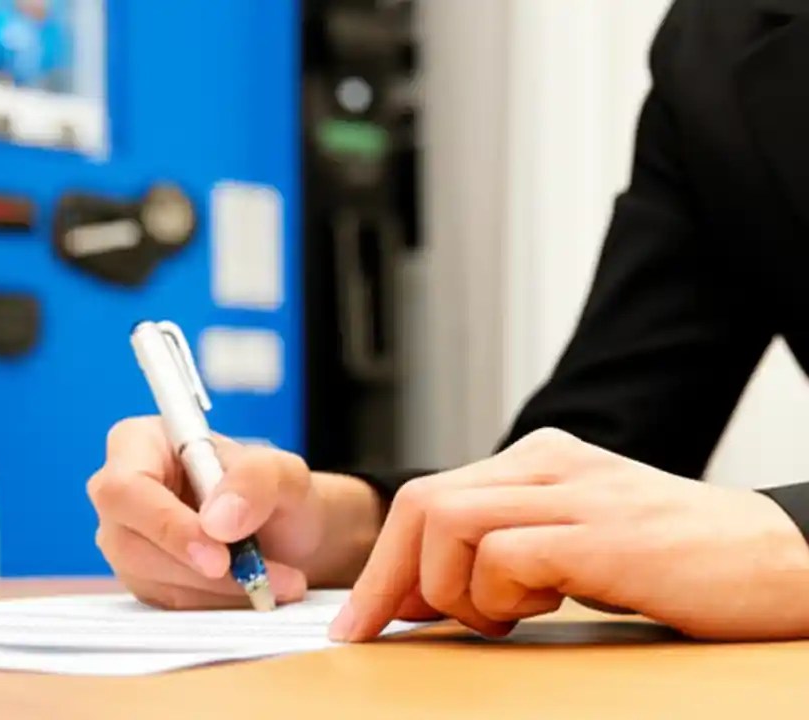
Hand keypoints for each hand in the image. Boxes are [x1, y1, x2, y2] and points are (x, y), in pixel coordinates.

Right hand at [88, 417, 385, 609]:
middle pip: (131, 543)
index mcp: (138, 444)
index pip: (125, 488)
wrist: (285, 532)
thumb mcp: (282, 471)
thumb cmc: (273, 490)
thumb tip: (217, 522)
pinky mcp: (143, 580)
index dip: (165, 525)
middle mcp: (121, 495)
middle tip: (258, 578)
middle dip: (198, 570)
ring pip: (151, 580)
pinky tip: (253, 591)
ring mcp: (126, 541)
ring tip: (278, 582)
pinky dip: (215, 605)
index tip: (218, 556)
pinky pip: (167, 604)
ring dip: (216, 591)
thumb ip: (256, 480)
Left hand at [331, 428, 808, 641]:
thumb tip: (423, 595)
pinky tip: (547, 608)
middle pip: (421, 503)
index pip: (428, 497)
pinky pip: (503, 555)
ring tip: (505, 617)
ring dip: (454, 590)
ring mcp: (574, 492)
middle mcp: (547, 462)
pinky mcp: (600, 532)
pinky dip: (502, 595)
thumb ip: (507, 550)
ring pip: (447, 523)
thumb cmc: (676, 563)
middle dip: (387, 577)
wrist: (782, 562)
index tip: (361, 618)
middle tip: (380, 630)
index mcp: (537, 460)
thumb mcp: (576, 542)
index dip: (384, 562)